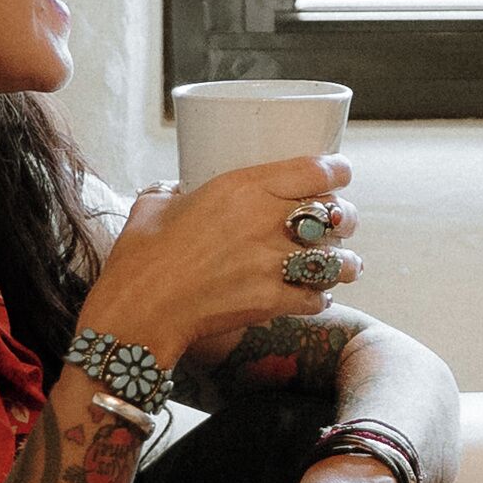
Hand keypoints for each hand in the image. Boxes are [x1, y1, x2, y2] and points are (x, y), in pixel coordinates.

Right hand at [82, 156, 358, 362]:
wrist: (138, 312)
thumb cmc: (140, 258)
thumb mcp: (153, 205)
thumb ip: (174, 190)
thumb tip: (177, 189)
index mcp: (243, 187)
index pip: (317, 169)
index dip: (337, 171)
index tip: (340, 176)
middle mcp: (266, 221)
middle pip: (336, 213)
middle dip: (344, 218)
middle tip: (337, 226)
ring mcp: (274, 264)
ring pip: (339, 260)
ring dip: (344, 263)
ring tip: (341, 265)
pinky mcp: (273, 302)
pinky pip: (317, 299)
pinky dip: (319, 299)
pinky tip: (312, 297)